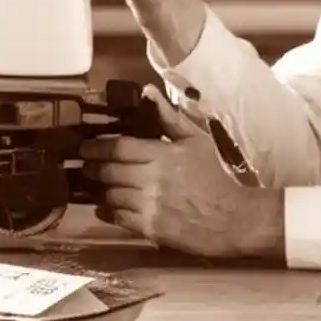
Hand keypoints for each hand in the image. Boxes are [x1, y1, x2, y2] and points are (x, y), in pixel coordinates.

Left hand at [78, 85, 283, 258]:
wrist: (236, 218)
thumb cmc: (218, 176)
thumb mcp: (197, 141)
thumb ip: (169, 118)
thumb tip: (147, 92)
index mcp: (162, 154)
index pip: (118, 148)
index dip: (96, 147)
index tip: (85, 146)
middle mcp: (151, 179)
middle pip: (109, 171)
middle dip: (92, 168)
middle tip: (85, 166)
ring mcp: (149, 206)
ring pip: (110, 195)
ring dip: (98, 191)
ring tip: (93, 186)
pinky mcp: (151, 228)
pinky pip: (119, 218)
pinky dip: (107, 212)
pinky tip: (104, 209)